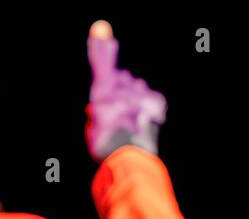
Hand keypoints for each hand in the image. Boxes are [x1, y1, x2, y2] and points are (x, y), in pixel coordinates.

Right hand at [86, 20, 167, 160]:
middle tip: (121, 110)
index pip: (100, 63)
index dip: (101, 49)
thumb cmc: (106, 145)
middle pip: (123, 78)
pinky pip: (153, 99)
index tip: (102, 32)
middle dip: (123, 89)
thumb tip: (98, 108)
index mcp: (101, 91)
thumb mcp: (94, 128)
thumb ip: (97, 113)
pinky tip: (146, 121)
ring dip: (136, 98)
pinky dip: (150, 108)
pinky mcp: (154, 101)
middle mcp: (120, 86)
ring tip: (133, 119)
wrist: (129, 156)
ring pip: (138, 87)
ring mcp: (139, 92)